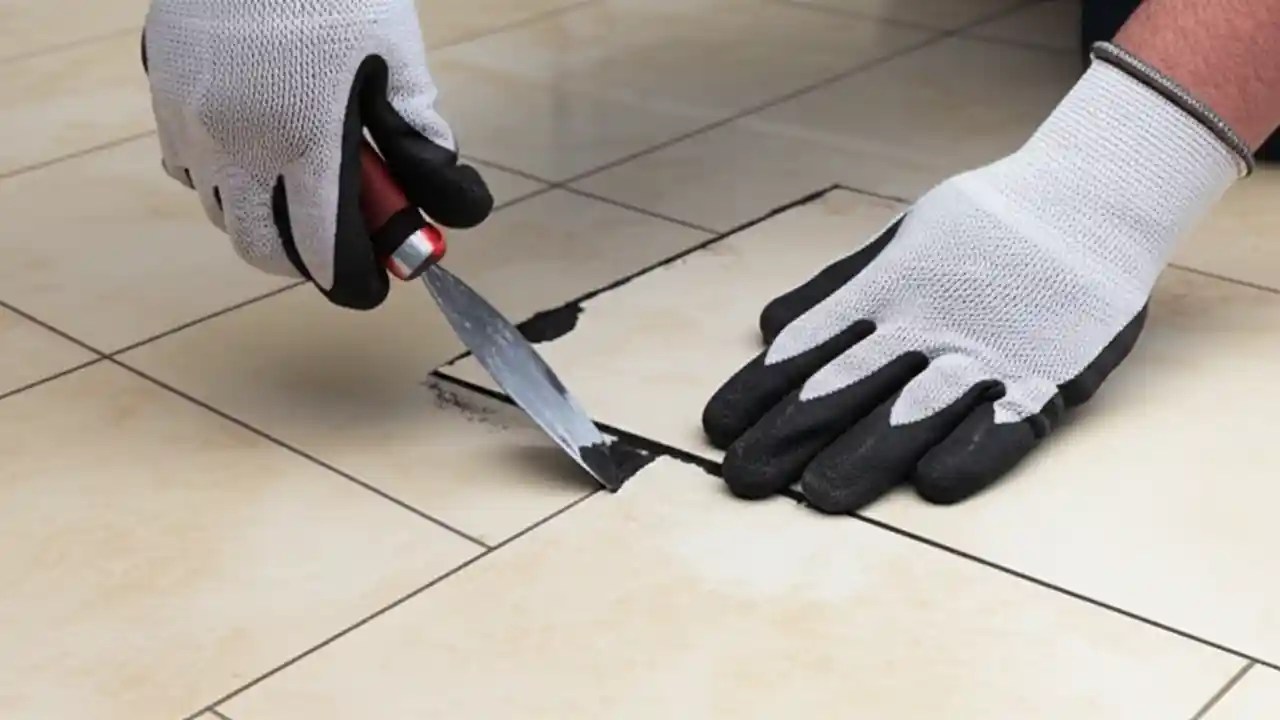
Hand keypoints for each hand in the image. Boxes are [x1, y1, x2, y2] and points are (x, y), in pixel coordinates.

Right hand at [142, 0, 491, 309]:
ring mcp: (191, 123)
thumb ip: (422, 144)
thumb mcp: (398, 64)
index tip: (374, 287)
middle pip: (265, 249)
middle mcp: (239, 147)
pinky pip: (187, 166)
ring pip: (221, 212)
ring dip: (264, 218)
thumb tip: (457, 208)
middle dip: (307, 260)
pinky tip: (255, 145)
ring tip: (301, 184)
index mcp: (308, 144)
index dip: (355, 285)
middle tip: (342, 239)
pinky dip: (221, 178)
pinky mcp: (163, 96)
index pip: (328, 256)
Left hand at [703, 62, 1242, 512]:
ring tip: (820, 494)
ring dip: (867, 453)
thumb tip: (768, 325)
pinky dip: (973, 450)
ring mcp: (988, 351)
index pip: (810, 344)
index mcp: (889, 290)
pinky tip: (934, 484)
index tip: (718, 425)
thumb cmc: (985, 225)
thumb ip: (838, 289)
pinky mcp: (1046, 376)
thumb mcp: (901, 240)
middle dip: (791, 433)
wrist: (1090, 196)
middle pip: (849, 385)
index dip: (761, 387)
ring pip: (917, 409)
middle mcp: (928, 324)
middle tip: (743, 477)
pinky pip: (1008, 420)